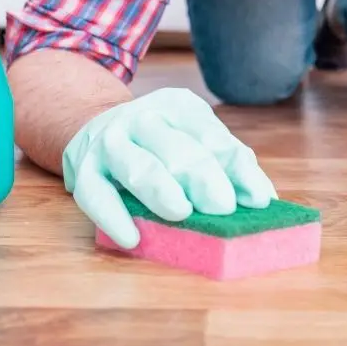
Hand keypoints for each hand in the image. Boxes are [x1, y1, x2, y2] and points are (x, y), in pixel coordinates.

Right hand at [62, 88, 276, 247]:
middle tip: (223, 206)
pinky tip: (132, 238)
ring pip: (139, 168)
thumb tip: (261, 199)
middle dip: (203, 178)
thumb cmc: (161, 142)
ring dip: (161, 191)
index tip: (258, 200)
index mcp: (179, 107)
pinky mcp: (84, 170)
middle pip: (179, 150)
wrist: (94, 125)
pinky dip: (114, 218)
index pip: (214, 137)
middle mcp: (144, 119)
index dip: (238, 169)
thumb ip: (227, 162)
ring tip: (182, 213)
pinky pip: (97, 196)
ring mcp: (111, 143)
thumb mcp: (194, 136)